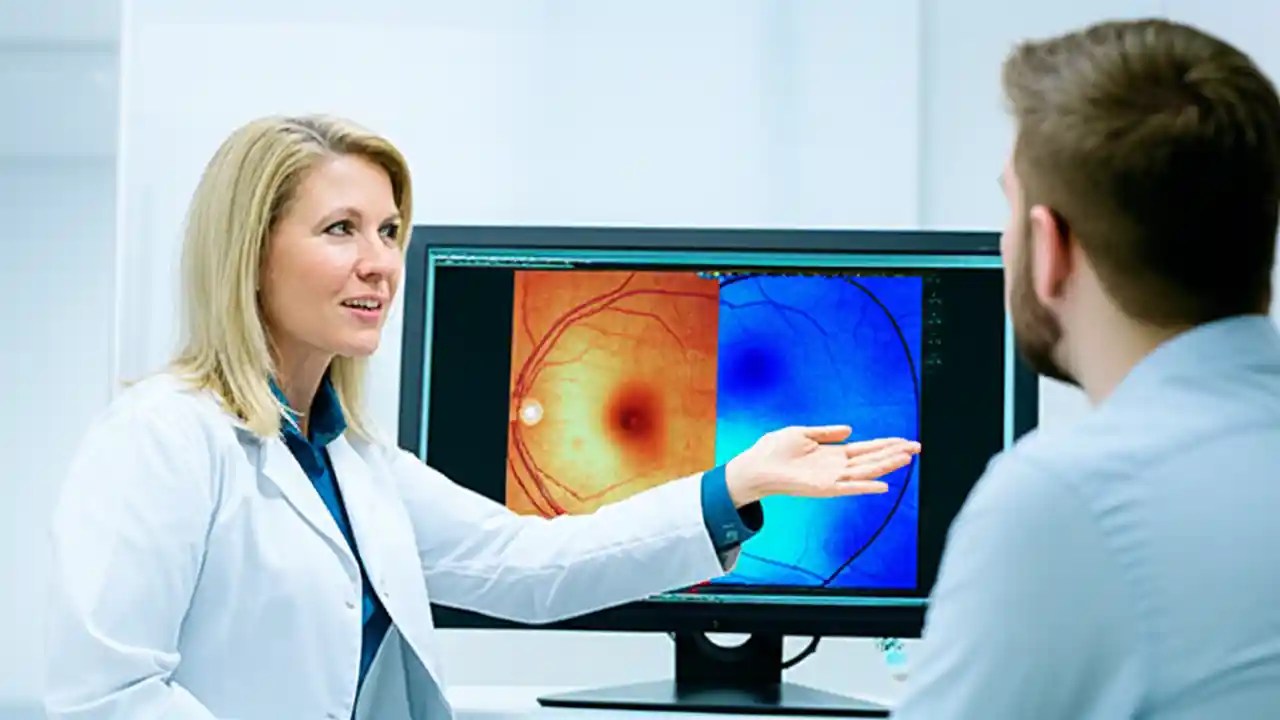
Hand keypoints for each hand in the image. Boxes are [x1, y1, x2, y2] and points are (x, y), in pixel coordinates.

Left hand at [724, 425, 920, 507]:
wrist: (754, 466)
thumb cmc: (773, 450)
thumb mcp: (802, 434)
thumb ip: (826, 433)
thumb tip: (850, 429)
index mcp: (832, 454)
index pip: (865, 449)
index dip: (885, 444)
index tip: (905, 441)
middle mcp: (835, 467)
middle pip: (871, 459)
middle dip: (894, 453)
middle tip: (917, 447)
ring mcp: (831, 478)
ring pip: (865, 471)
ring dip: (886, 465)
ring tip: (907, 458)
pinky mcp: (822, 488)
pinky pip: (849, 487)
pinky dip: (865, 486)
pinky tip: (883, 485)